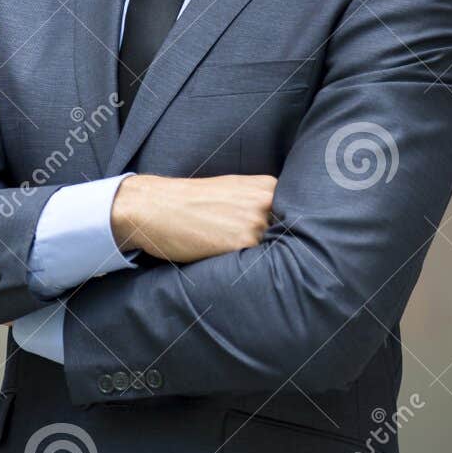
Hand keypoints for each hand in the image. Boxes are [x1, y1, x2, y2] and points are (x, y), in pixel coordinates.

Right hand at [109, 173, 276, 263]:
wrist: (155, 207)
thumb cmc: (190, 201)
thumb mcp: (231, 190)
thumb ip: (258, 203)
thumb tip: (281, 226)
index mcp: (266, 186)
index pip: (296, 216)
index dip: (287, 232)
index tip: (279, 240)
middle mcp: (266, 202)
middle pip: (288, 235)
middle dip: (276, 246)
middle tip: (253, 253)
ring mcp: (256, 222)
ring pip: (274, 251)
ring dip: (262, 259)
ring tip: (234, 256)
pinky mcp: (243, 243)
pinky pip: (257, 263)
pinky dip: (247, 266)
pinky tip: (228, 260)